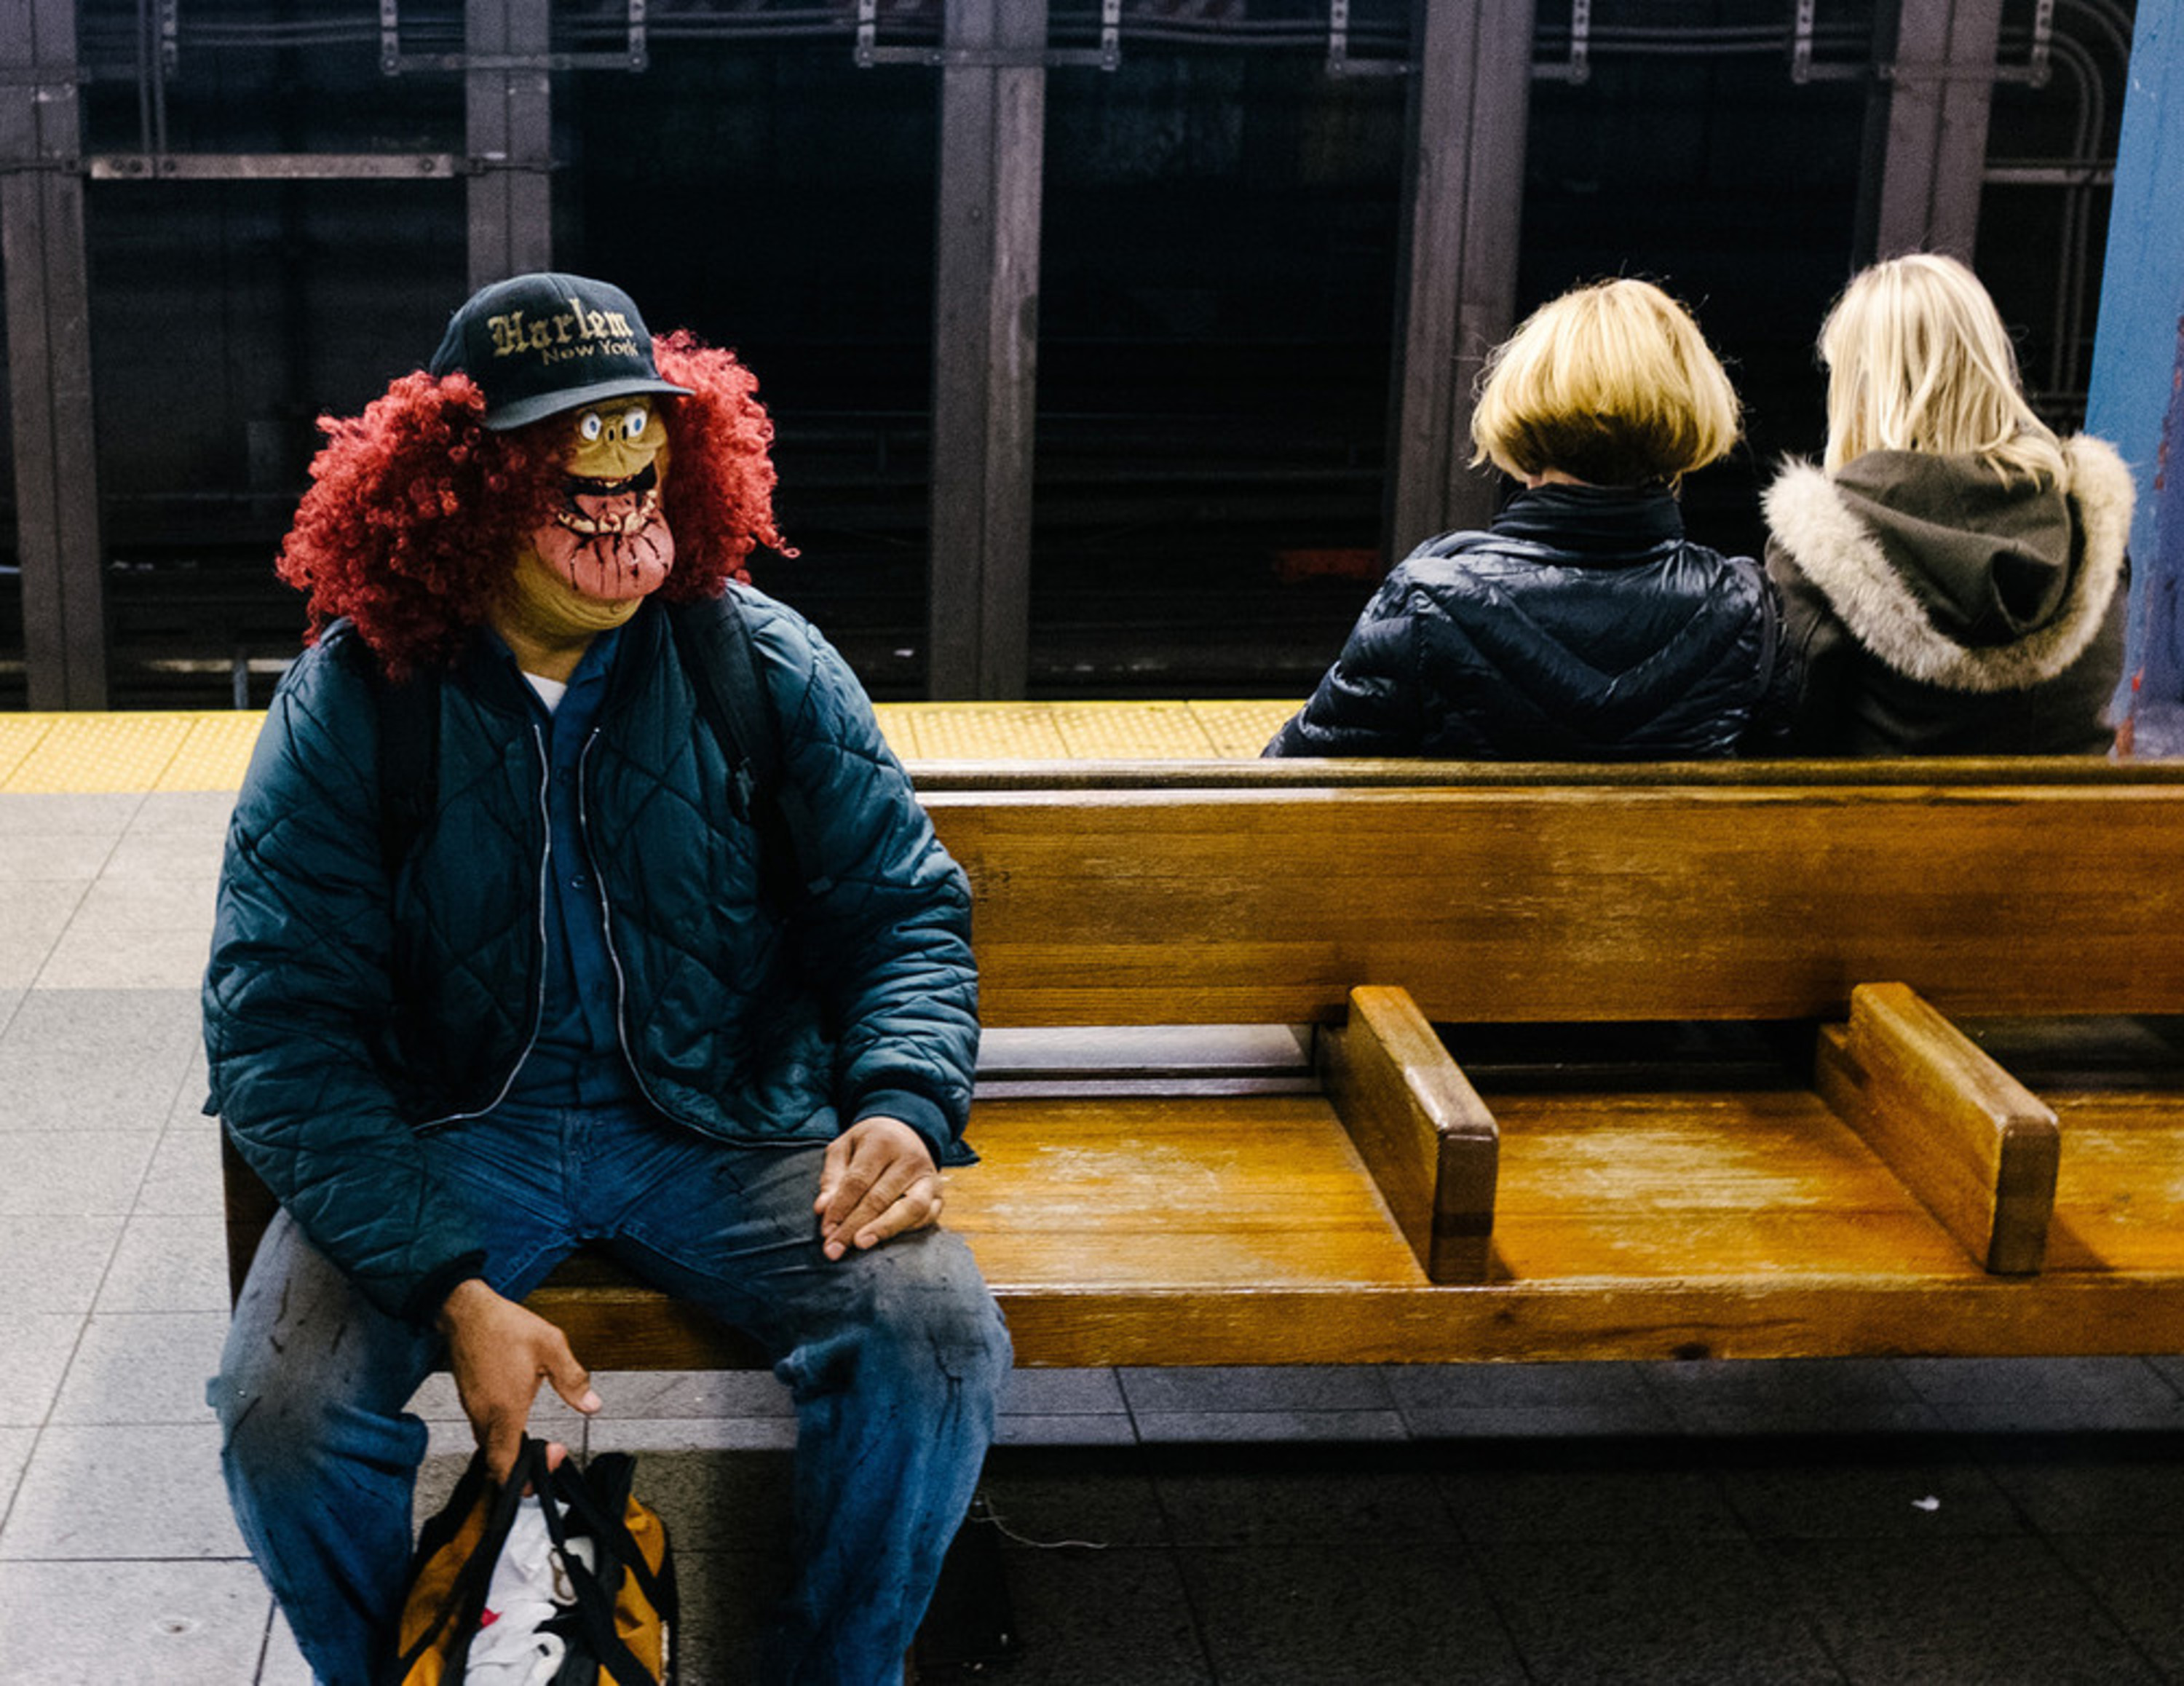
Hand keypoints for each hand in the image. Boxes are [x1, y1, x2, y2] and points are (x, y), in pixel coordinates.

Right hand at [436, 1278, 600, 1482]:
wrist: (467, 1311)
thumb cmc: (505, 1326)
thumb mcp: (550, 1346)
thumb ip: (572, 1379)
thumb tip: (591, 1404)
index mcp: (505, 1409)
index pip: (505, 1463)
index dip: (524, 1478)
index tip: (549, 1460)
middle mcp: (484, 1414)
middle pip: (496, 1462)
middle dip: (522, 1468)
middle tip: (547, 1454)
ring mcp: (472, 1408)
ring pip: (488, 1446)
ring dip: (511, 1452)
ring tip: (535, 1441)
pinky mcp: (468, 1400)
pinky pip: (483, 1429)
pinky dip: (500, 1436)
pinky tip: (516, 1421)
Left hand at [814, 1117, 942, 1260]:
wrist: (904, 1133)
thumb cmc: (868, 1144)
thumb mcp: (843, 1148)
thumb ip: (831, 1178)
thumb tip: (822, 1209)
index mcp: (883, 1142)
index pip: (858, 1181)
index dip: (840, 1208)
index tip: (826, 1231)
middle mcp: (910, 1159)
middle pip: (881, 1198)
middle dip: (854, 1226)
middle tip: (834, 1248)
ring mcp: (929, 1177)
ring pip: (911, 1209)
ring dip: (883, 1230)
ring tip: (861, 1244)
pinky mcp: (938, 1194)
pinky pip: (926, 1217)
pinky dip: (905, 1230)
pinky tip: (884, 1240)